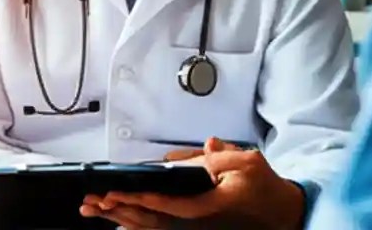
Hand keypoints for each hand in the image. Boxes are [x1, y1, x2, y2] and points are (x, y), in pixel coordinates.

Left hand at [83, 138, 306, 229]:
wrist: (279, 209)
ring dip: (123, 216)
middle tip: (93, 202)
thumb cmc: (262, 185)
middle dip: (120, 210)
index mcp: (205, 204)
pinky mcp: (192, 222)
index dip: (138, 198)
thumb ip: (219, 156)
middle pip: (151, 219)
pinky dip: (136, 220)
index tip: (116, 193)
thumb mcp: (246, 162)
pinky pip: (159, 224)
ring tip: (96, 209)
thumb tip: (203, 148)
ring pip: (151, 224)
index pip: (164, 203)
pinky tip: (118, 217)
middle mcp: (195, 218)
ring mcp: (193, 223)